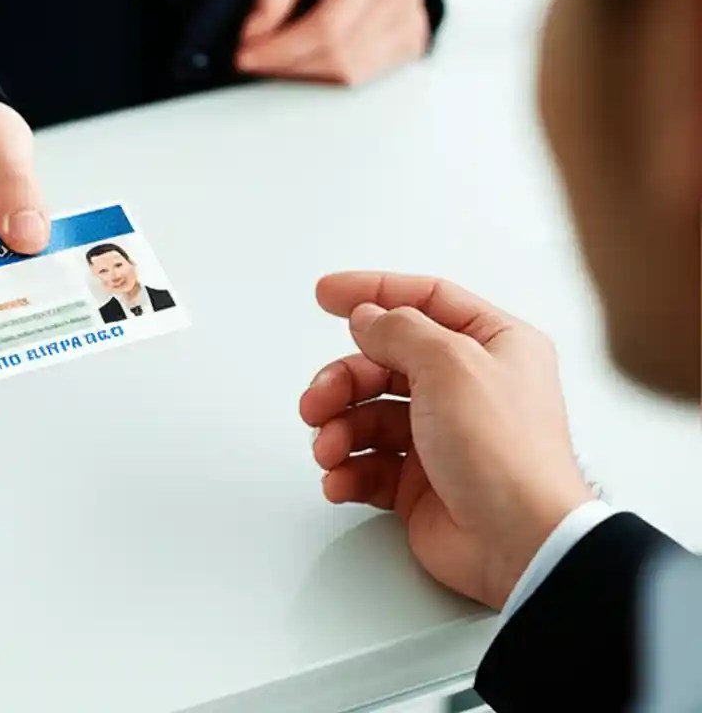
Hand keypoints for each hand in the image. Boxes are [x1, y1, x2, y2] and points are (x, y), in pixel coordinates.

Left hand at [236, 0, 429, 85]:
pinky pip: (366, 72)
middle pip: (338, 54)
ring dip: (304, 72)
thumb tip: (257, 30)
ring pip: (351, 70)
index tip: (246, 54)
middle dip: (286, 64)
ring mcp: (411, 18)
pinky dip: (328, 72)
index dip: (281, 48)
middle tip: (254, 60)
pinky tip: (305, 60)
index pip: (326, 29)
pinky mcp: (412, 36)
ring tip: (275, 60)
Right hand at [299, 272, 594, 609]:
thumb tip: (369, 316)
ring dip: (338, 431)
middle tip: (316, 403)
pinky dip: (347, 471)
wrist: (518, 542)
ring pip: (368, 416)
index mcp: (493, 346)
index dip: (373, 292)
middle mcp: (469, 388)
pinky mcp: (422, 483)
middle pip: (384, 364)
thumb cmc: (506, 454)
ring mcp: (443, 436)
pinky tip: (341, 480)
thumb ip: (400, 330)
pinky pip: (368, 466)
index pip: (426, 300)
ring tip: (329, 451)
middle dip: (342, 382)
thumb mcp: (451, 365)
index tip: (326, 295)